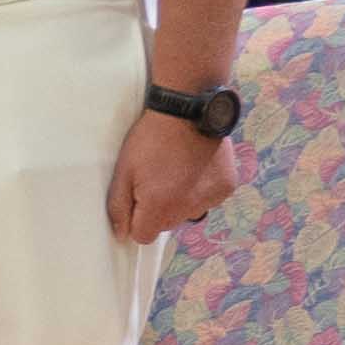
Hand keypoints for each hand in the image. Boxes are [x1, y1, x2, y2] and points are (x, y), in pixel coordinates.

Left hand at [111, 114, 242, 242]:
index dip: (137, 219)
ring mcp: (210, 199)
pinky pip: (208, 199)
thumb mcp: (124, 169)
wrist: (189, 108)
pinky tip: (196, 166)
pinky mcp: (226, 187)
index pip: (144, 236)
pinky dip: (201, 188)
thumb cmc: (151, 138)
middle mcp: (188, 209)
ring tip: (177, 169)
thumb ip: (119, 207)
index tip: (138, 198)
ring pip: (188, 212)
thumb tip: (121, 234)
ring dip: (182, 199)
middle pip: (167, 224)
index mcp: (160, 207)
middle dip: (159, 208)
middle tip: (157, 176)